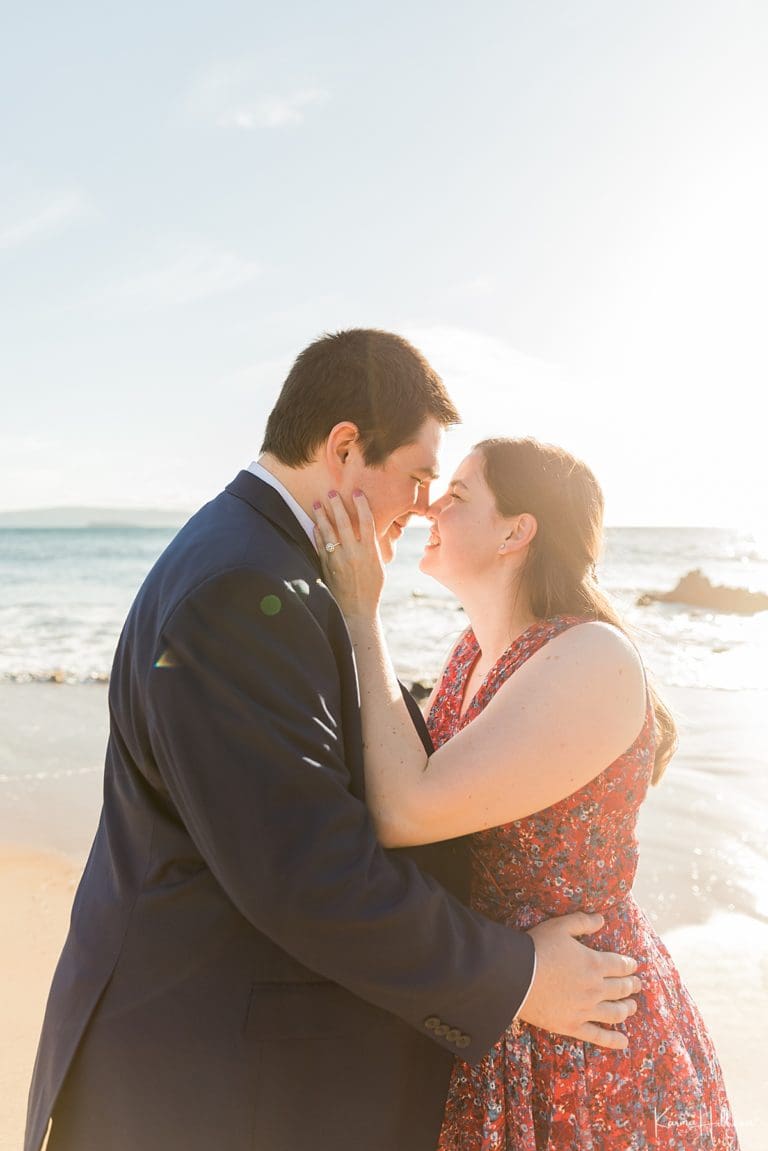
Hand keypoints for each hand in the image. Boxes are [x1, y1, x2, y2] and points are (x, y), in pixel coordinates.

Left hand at [314, 490, 384, 620]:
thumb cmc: (371, 588)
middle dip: (337, 505)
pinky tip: (315, 525)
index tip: (357, 492)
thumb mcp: (378, 566)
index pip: (366, 521)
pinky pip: (320, 546)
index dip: (361, 505)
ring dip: (322, 516)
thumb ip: (372, 547)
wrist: (357, 609)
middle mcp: (354, 553)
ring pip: (329, 533)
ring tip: (317, 504)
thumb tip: (368, 531)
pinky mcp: (328, 567)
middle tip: (331, 492)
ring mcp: (339, 560)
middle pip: (344, 523)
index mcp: (370, 552)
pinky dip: (317, 534)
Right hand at [519, 912, 639, 1049]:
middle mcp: (595, 988)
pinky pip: (598, 1035)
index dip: (629, 965)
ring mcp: (585, 1009)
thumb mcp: (560, 926)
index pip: (620, 965)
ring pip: (615, 1012)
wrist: (516, 976)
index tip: (634, 966)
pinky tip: (624, 1042)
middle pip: (620, 989)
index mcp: (594, 963)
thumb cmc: (537, 948)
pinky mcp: (573, 1025)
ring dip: (627, 1009)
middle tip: (637, 985)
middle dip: (631, 985)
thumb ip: (582, 922)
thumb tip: (602, 919)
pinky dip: (613, 1040)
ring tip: (632, 1007)